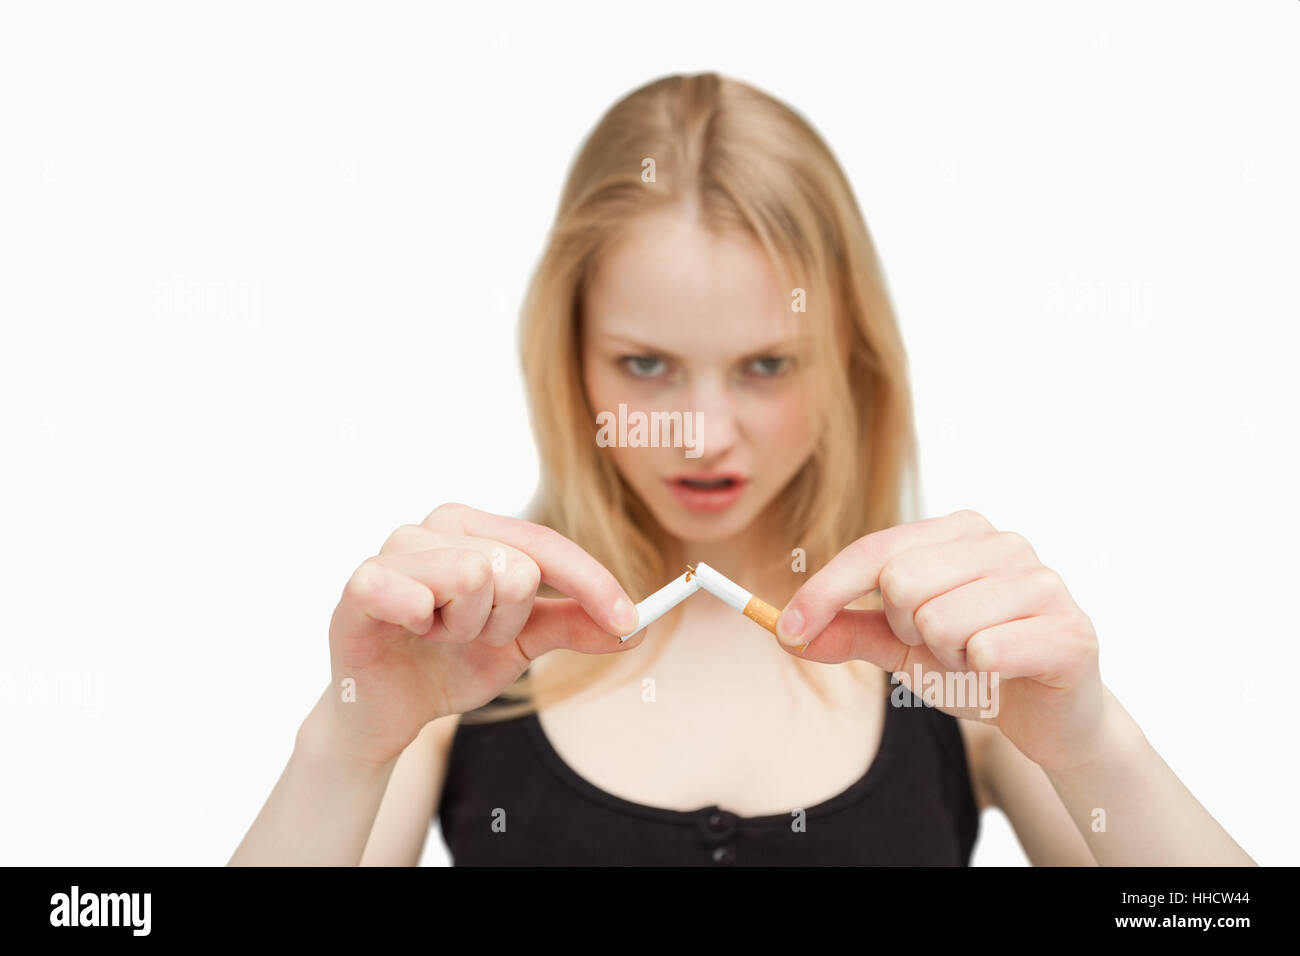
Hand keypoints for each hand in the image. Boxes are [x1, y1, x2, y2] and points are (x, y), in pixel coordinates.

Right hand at [316, 503, 639, 765]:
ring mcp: (395, 550)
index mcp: (476, 528)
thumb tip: (635, 626)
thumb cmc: (450, 662)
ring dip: (466, 630)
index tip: (628, 621)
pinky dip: (422, 621)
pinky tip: (409, 631)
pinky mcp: (360, 585)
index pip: (547, 545)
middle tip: (467, 638)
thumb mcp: (522, 643)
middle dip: (506, 623)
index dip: (592, 583)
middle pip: (517, 567)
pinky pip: (412, 593)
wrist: (388, 712)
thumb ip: (574, 625)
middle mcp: (436, 526)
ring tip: (436, 637)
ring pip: (474, 577)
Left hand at [776, 509, 1103, 772]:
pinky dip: (981, 675)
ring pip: (941, 621)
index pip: (874, 550)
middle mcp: (1003, 544)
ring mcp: (1041, 583)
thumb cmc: (976, 667)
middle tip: (941, 648)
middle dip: (906, 632)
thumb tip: (786, 630)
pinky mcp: (1069, 630)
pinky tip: (1005, 674)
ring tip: (976, 661)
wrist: (1050, 717)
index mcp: (960, 532)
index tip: (788, 629)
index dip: (825, 592)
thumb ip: (848, 632)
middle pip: (901, 582)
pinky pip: (987, 651)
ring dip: (947, 659)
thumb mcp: (902, 648)